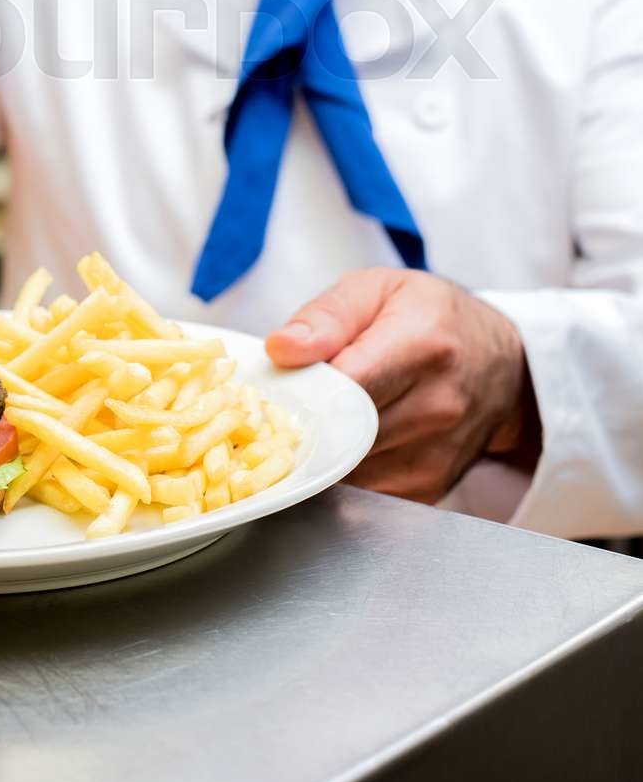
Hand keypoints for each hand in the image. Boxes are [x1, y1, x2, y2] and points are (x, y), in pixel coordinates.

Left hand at [265, 268, 531, 503]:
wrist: (503, 366)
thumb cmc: (434, 318)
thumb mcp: (378, 290)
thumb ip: (326, 316)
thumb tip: (281, 349)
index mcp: (423, 345)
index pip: (346, 384)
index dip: (304, 388)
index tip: (279, 384)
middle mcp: (437, 407)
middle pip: (342, 431)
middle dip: (307, 420)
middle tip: (292, 402)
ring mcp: (436, 455)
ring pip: (347, 470)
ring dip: (322, 450)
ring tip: (321, 418)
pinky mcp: (429, 489)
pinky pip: (364, 492)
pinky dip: (343, 473)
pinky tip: (345, 443)